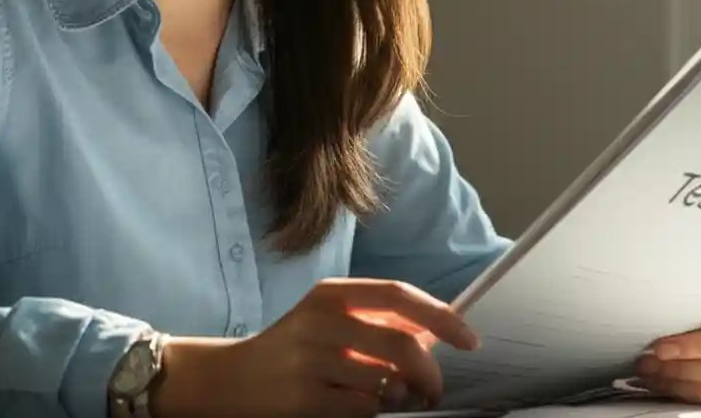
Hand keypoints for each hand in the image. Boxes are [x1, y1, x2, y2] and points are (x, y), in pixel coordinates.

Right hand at [150, 278, 479, 416]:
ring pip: (386, 381)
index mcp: (332, 293)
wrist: (231, 379)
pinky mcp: (303, 398)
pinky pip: (363, 409)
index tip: (469, 339)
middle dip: (430, 373)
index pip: (399, 295)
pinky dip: (374, 411)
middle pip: (401, 344)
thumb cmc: (294, 348)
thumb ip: (376, 319)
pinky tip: (364, 407)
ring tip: (400, 399)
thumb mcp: (329, 318)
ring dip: (404, 397)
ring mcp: (310, 360)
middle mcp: (320, 320)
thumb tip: (438, 333)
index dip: (441, 317)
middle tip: (434, 390)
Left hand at [635, 280, 700, 404]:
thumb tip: (664, 286)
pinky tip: (661, 379)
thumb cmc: (689, 308)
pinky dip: (685, 388)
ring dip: (682, 370)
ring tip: (650, 364)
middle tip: (661, 347)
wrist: (681, 335)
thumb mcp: (695, 290)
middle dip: (697, 347)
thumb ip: (698, 288)